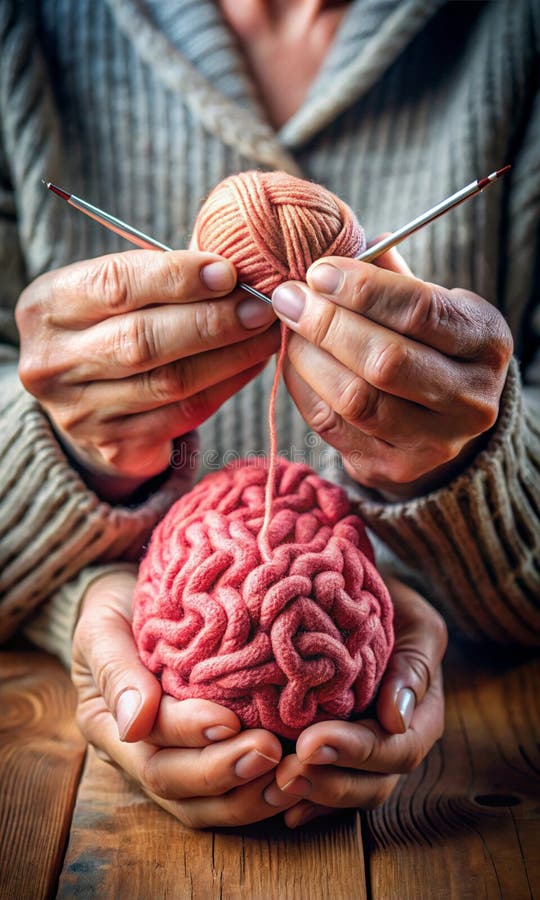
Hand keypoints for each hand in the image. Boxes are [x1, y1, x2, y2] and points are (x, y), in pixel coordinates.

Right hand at [16, 250, 277, 497]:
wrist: (85, 403)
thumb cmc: (109, 329)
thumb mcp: (111, 296)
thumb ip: (158, 280)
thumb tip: (232, 270)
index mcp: (45, 308)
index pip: (114, 286)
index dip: (176, 278)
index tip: (228, 271)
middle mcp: (52, 363)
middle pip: (143, 339)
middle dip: (211, 320)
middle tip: (260, 306)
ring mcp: (79, 412)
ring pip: (169, 381)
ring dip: (229, 355)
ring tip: (266, 332)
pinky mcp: (114, 446)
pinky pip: (184, 414)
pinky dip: (225, 386)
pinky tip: (251, 364)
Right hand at [72, 571, 301, 828]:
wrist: (137, 602)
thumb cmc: (118, 609)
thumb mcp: (103, 626)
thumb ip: (116, 669)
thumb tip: (134, 722)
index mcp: (108, 726)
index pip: (149, 745)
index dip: (189, 735)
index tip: (229, 719)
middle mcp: (138, 755)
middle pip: (178, 787)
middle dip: (226, 773)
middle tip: (271, 751)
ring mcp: (173, 762)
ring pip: (206, 805)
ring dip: (251, 797)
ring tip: (292, 775)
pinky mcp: (208, 759)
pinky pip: (232, 793)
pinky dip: (264, 792)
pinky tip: (298, 777)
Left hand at [262, 577, 447, 828]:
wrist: (359, 592)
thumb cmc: (392, 602)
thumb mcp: (416, 622)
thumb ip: (414, 665)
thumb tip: (397, 718)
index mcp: (421, 716)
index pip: (398, 750)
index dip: (357, 753)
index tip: (312, 742)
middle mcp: (394, 742)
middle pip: (372, 784)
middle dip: (330, 783)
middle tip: (285, 772)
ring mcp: (365, 752)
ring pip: (346, 792)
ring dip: (311, 795)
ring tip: (274, 784)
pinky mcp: (335, 750)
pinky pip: (323, 785)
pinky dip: (301, 797)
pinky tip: (270, 796)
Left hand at [271, 247, 512, 496]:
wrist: (443, 419)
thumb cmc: (428, 344)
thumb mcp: (429, 303)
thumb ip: (388, 276)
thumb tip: (332, 245)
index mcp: (486, 343)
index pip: (421, 311)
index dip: (362, 289)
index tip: (318, 271)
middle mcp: (470, 399)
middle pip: (385, 361)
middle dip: (327, 323)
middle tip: (289, 297)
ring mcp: (434, 442)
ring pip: (355, 399)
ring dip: (308, 357)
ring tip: (288, 327)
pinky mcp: (393, 467)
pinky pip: (332, 425)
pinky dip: (302, 387)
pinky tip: (293, 361)